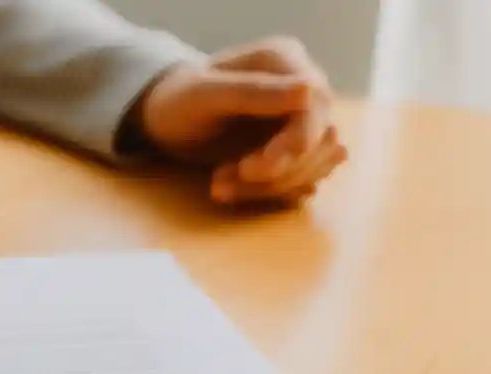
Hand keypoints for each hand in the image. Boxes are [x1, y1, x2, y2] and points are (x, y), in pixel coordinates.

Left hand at [132, 36, 346, 204]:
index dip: (294, 144)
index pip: (317, 106)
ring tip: (219, 186)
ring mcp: (305, 122)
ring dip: (271, 187)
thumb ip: (253, 91)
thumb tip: (310, 91)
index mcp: (287, 61)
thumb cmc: (179, 99)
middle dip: (276, 172)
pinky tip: (234, 190)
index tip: (248, 169)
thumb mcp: (204, 94)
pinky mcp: (298, 153)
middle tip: (221, 181)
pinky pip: (306, 181)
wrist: (167, 118)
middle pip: (322, 140)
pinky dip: (272, 195)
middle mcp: (306, 89)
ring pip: (319, 165)